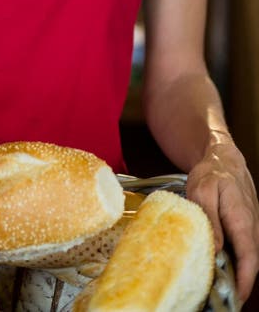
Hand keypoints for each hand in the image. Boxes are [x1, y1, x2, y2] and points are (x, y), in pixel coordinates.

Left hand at [186, 136, 258, 302]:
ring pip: (247, 256)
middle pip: (250, 262)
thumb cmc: (212, 172)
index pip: (250, 258)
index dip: (245, 281)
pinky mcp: (245, 225)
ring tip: (216, 284)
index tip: (237, 297)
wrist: (223, 157)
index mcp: (242, 220)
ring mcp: (250, 226)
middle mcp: (251, 226)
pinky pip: (243, 247)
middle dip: (239, 282)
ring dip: (237, 272)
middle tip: (220, 295)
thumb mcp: (203, 191)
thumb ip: (210, 219)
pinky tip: (219, 264)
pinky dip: (235, 259)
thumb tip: (216, 248)